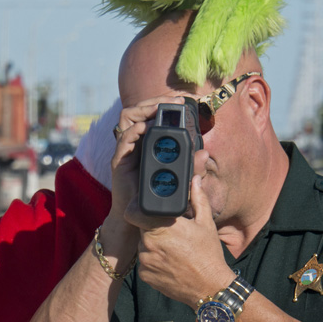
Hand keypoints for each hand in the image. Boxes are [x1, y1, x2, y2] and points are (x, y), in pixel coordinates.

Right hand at [109, 93, 188, 222]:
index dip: (163, 104)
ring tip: (159, 110)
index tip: (181, 101)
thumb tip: (203, 153)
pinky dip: (136, 129)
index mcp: (148, 142)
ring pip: (127, 116)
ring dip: (143, 109)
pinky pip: (124, 138)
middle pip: (138, 109)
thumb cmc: (159, 200)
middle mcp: (135, 142)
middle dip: (155, 101)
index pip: (151, 114)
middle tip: (172, 101)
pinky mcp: (119, 160)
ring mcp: (125, 150)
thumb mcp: (181, 181)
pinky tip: (148, 128)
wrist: (141, 220)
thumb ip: (192, 167)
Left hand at [124, 150, 234, 307]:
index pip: (135, 211)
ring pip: (143, 244)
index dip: (138, 208)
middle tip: (170, 231)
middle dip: (152, 226)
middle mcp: (149, 243)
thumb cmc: (209, 254)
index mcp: (162, 227)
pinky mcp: (144, 275)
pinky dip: (153, 260)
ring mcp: (145, 261)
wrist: (209, 288)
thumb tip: (194, 179)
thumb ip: (197, 198)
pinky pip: (145, 261)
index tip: (145, 208)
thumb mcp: (206, 223)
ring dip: (153, 243)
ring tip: (173, 249)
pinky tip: (170, 262)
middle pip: (141, 227)